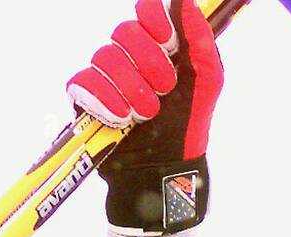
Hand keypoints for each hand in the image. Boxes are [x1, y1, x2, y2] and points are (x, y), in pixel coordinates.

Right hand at [67, 0, 223, 232]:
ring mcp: (106, 76)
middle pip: (124, 32)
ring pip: (104, 57)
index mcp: (159, 47)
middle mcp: (130, 57)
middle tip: (165, 89)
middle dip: (149, 62)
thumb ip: (200, 41)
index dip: (153, 19)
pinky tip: (122, 118)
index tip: (168, 41)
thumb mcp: (207, 83)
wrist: (165, 168)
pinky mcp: (86, 97)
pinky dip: (105, 100)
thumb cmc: (188, 125)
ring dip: (131, 87)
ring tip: (147, 113)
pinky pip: (83, 82)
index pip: (146, 11)